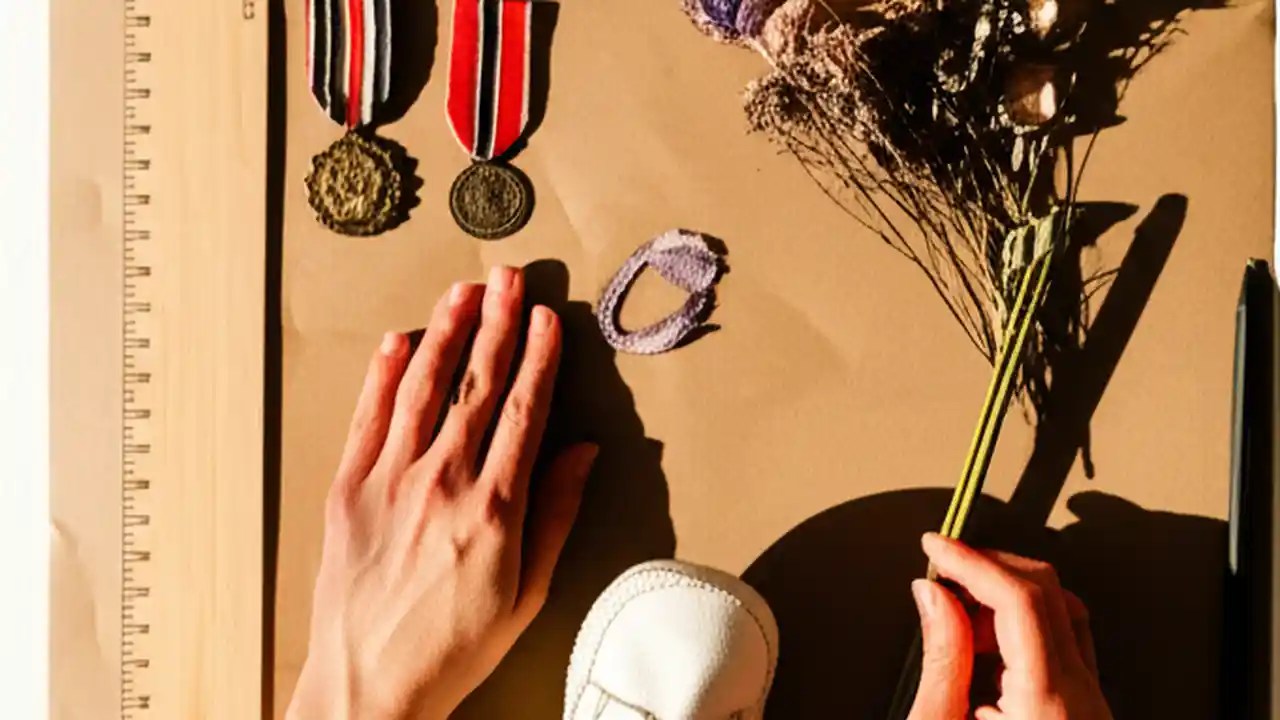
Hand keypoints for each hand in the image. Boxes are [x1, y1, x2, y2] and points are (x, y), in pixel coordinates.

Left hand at [287, 267, 597, 719]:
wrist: (368, 689)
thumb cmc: (455, 649)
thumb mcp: (528, 592)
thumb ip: (555, 513)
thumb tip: (581, 451)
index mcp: (495, 507)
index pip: (525, 410)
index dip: (539, 357)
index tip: (548, 319)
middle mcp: (441, 481)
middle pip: (476, 383)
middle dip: (497, 322)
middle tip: (509, 276)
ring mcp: (388, 480)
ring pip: (421, 385)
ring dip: (444, 331)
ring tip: (462, 290)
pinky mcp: (347, 489)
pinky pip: (367, 416)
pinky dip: (382, 374)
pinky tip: (398, 341)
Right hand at [907, 533, 1112, 719]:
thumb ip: (943, 660)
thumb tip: (935, 595)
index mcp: (1048, 703)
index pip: (1020, 601)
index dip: (973, 563)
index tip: (938, 547)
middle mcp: (1081, 698)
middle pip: (1049, 594)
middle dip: (989, 570)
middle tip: (943, 569)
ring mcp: (1090, 704)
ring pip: (1062, 612)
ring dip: (1006, 595)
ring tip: (958, 609)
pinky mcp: (1083, 709)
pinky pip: (1064, 643)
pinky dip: (1022, 624)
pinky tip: (984, 641)